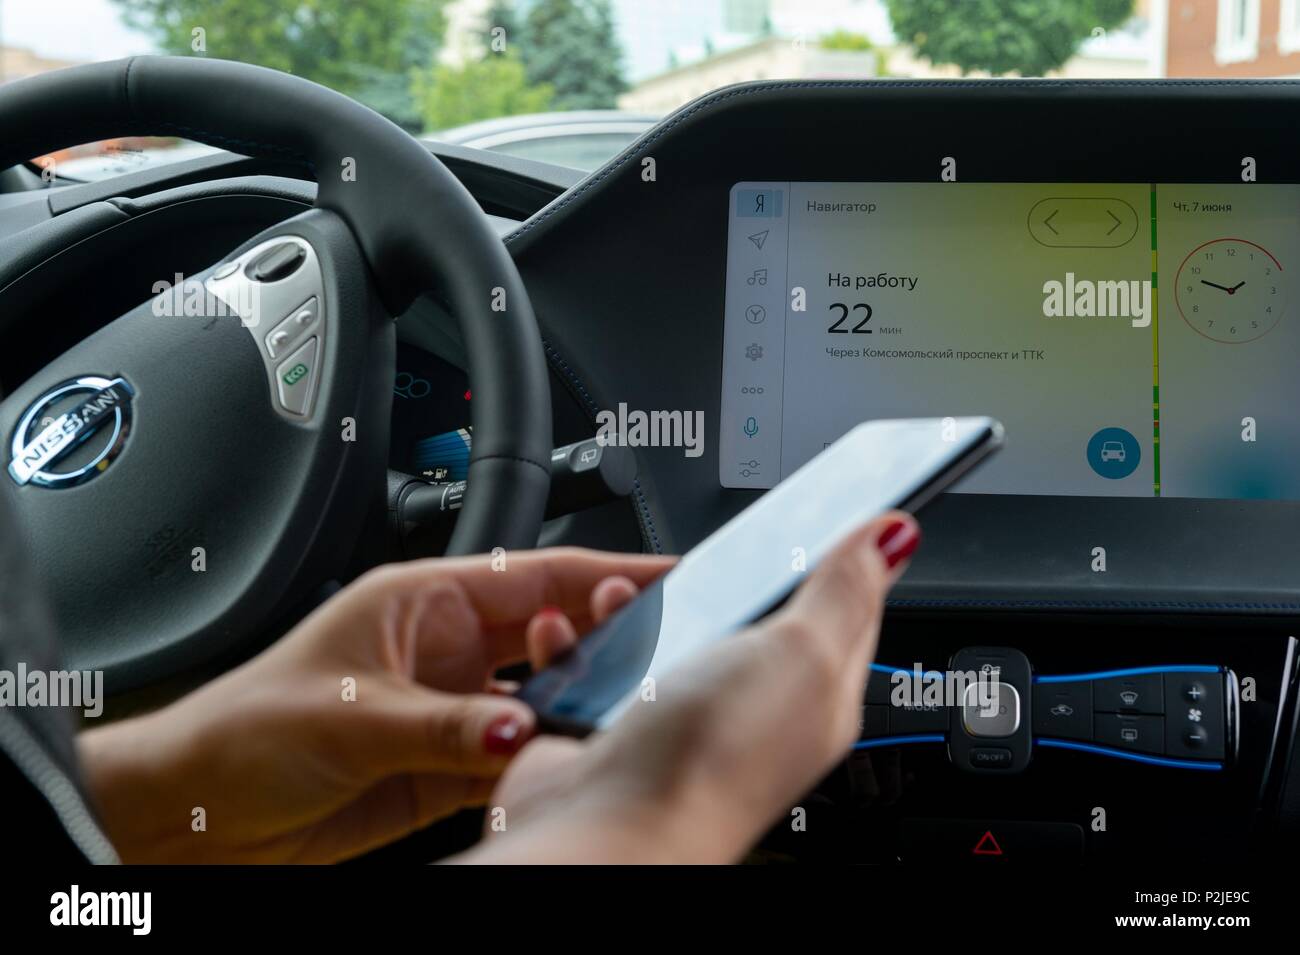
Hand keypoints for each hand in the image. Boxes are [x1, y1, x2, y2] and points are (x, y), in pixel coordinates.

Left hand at [78, 548, 671, 862]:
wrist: (202, 810)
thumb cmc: (246, 731)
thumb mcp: (350, 715)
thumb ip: (442, 726)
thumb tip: (519, 730)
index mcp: (426, 601)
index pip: (538, 574)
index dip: (607, 571)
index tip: (667, 574)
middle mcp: (449, 649)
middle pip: (554, 631)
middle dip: (608, 636)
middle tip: (660, 647)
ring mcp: (455, 707)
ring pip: (546, 696)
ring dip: (580, 704)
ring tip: (620, 709)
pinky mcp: (451, 765)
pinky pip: (520, 756)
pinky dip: (548, 761)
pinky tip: (568, 762)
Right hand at [456, 513, 919, 863]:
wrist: (604, 830)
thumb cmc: (710, 764)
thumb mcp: (802, 653)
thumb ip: (844, 590)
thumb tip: (894, 534)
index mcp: (816, 690)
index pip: (844, 603)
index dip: (838, 551)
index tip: (829, 503)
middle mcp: (751, 704)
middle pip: (748, 605)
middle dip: (719, 570)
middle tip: (710, 562)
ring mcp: (683, 710)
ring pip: (669, 621)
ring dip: (643, 600)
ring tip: (632, 600)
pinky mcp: (621, 716)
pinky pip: (609, 652)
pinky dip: (593, 636)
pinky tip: (587, 636)